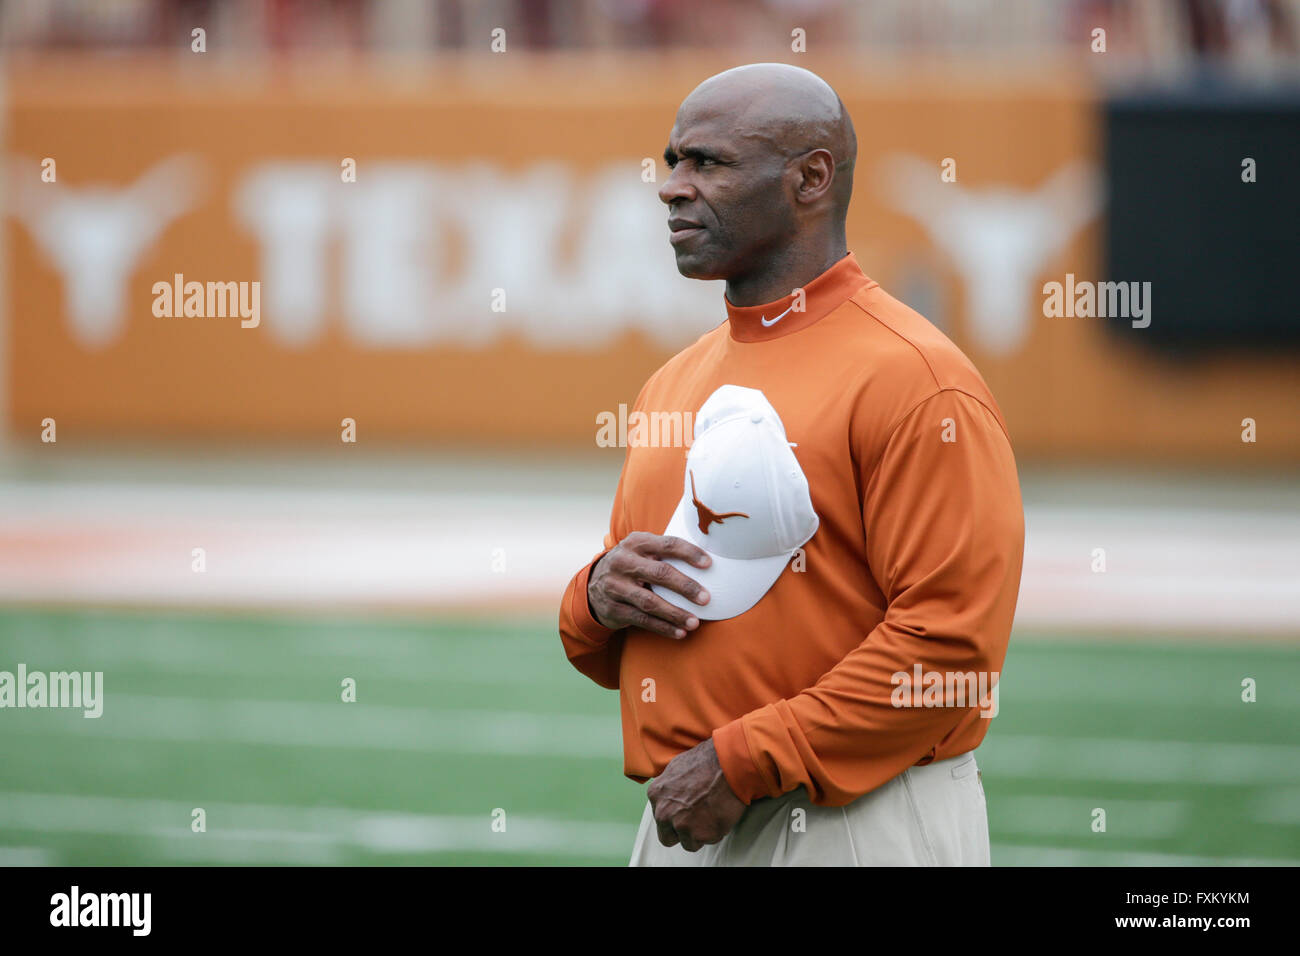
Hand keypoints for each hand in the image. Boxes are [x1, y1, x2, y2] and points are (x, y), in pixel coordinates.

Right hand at [587, 532, 710, 637]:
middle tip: (706, 598)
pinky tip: (680, 633)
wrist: (593, 584)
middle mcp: (623, 562)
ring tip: (695, 622)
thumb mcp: (642, 550)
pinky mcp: (613, 608)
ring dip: (675, 613)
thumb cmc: (632, 565)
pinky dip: (663, 627)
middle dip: (685, 586)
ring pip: (650, 602)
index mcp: (636, 543)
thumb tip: (709, 561)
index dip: (689, 553)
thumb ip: (665, 551)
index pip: (667, 544)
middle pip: (659, 573)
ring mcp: (615, 586)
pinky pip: (642, 620)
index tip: (709, 564)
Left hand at [647, 738, 746, 850]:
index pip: (659, 818)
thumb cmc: (707, 761)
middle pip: (667, 836)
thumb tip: (670, 795)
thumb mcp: (677, 766)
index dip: (674, 816)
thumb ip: (668, 787)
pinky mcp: (701, 835)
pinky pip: (707, 841)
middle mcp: (664, 813)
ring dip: (699, 833)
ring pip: (688, 842)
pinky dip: (714, 832)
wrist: (729, 765)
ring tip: (711, 814)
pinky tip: (720, 815)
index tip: (686, 811)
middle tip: (697, 819)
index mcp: (656, 795)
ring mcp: (682, 825)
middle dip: (681, 831)